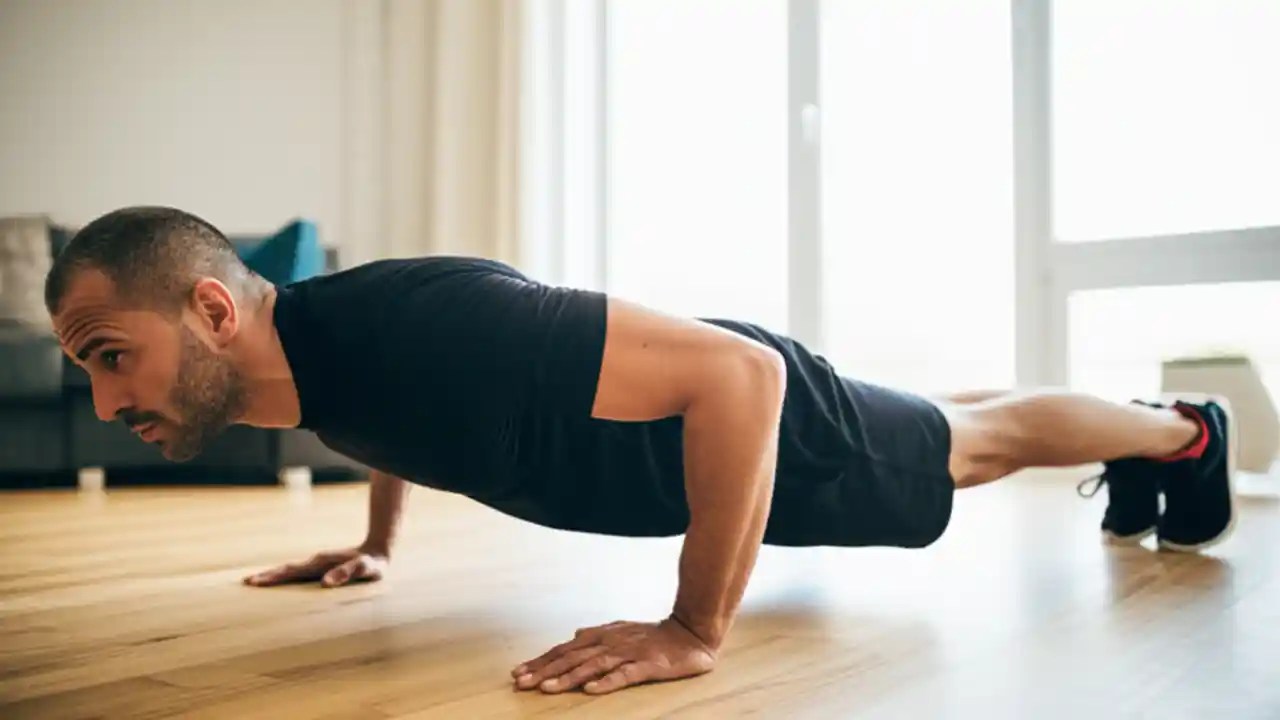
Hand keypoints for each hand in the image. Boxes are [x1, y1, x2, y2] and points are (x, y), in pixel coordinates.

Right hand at [243, 543, 388, 587]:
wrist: (378, 552)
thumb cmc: (372, 564)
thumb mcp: (364, 569)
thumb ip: (347, 574)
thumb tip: (325, 584)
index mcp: (320, 563)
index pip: (292, 571)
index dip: (274, 577)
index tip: (255, 582)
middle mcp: (315, 562)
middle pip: (286, 570)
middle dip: (266, 576)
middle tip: (245, 583)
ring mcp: (317, 565)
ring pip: (290, 571)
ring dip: (273, 577)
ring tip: (254, 583)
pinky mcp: (320, 570)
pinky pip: (298, 575)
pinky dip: (285, 579)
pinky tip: (279, 585)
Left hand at [511, 617, 716, 694]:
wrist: (689, 633)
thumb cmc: (652, 634)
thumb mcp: (620, 630)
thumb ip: (596, 634)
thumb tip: (574, 634)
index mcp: (601, 636)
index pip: (564, 649)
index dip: (541, 661)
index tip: (518, 672)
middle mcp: (609, 643)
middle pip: (571, 658)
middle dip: (544, 671)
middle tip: (521, 683)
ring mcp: (628, 653)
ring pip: (592, 667)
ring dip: (568, 677)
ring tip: (546, 688)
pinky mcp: (646, 665)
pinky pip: (624, 675)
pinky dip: (607, 682)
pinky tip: (591, 691)